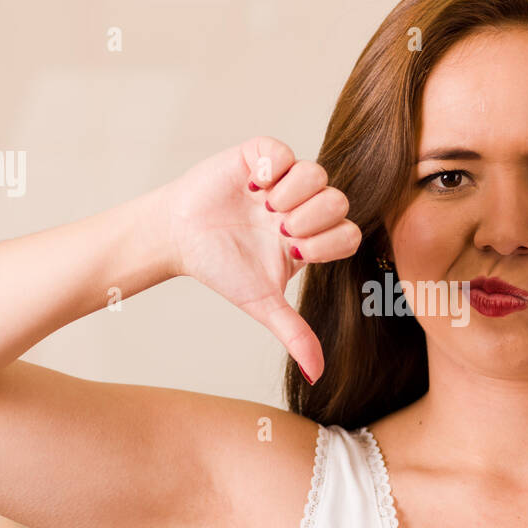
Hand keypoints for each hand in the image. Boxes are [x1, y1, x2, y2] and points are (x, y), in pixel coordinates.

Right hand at [162, 136, 360, 382]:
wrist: (178, 239)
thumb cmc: (222, 269)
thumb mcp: (262, 304)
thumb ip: (294, 333)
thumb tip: (317, 375)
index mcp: (312, 238)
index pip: (349, 233)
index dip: (329, 243)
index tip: (295, 252)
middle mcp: (304, 206)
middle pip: (340, 202)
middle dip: (311, 220)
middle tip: (278, 230)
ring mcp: (283, 179)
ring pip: (317, 174)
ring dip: (292, 195)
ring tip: (265, 209)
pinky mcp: (259, 156)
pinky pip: (283, 152)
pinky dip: (271, 169)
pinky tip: (252, 186)